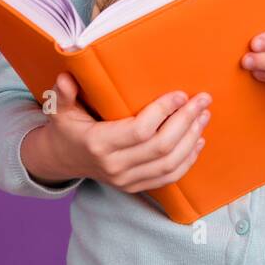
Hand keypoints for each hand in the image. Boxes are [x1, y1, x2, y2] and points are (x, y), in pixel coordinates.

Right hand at [23, 72, 211, 194]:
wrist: (62, 161)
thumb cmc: (67, 128)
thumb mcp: (60, 110)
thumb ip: (63, 94)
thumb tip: (66, 78)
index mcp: (98, 144)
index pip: (140, 130)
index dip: (163, 111)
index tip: (180, 94)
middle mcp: (114, 166)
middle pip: (161, 146)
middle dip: (186, 121)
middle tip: (203, 100)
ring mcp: (126, 180)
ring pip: (169, 164)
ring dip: (192, 138)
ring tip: (204, 116)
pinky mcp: (135, 187)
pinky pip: (168, 178)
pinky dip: (188, 160)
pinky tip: (198, 140)